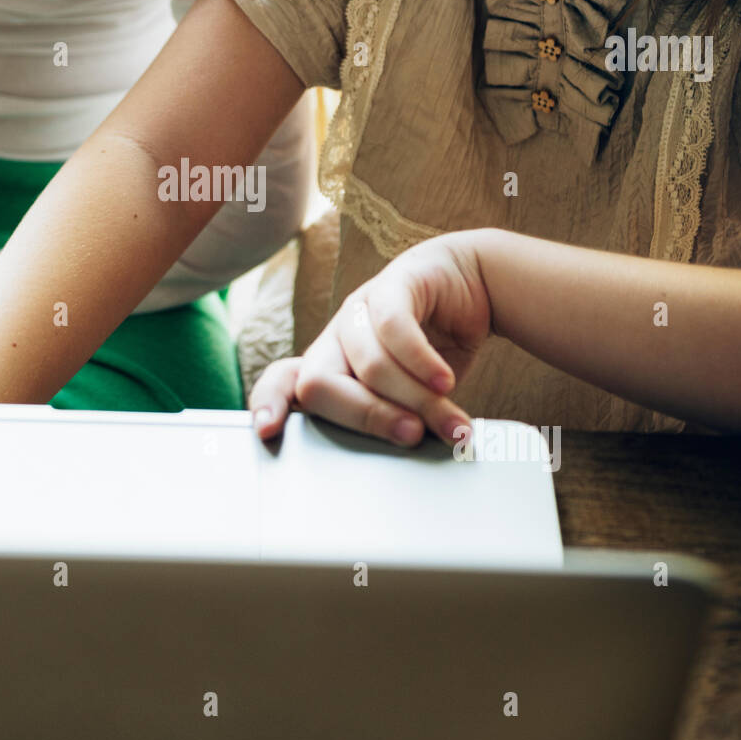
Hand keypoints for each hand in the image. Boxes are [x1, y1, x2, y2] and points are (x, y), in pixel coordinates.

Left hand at [249, 230, 492, 447]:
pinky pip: (394, 329)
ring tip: (452, 423)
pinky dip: (423, 364)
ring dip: (416, 400)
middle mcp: (336, 337)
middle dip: (367, 417)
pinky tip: (445, 381)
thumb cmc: (436, 348)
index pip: (281, 381)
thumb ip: (394, 416)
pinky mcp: (391, 283)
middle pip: (317, 382)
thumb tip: (405, 457)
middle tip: (413, 436)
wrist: (473, 282)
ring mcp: (359, 308)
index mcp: (331, 365)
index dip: (270, 404)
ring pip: (368, 366)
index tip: (267, 431)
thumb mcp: (410, 392)